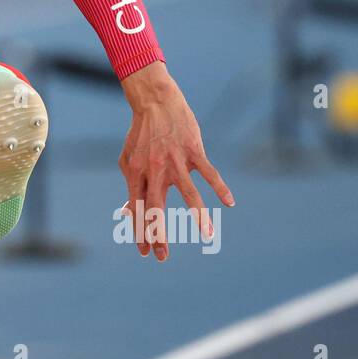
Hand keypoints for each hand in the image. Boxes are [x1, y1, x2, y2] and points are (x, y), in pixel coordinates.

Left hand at [117, 62, 233, 261]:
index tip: (144, 252)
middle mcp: (154, 169)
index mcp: (136, 173)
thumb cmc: (141, 135)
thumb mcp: (128, 161)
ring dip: (198, 216)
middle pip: (156, 207)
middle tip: (162, 257)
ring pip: (188, 193)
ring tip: (207, 236)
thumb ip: (132, 187)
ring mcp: (175, 160)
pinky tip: (229, 203)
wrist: (154, 102)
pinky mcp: (193, 150)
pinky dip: (220, 187)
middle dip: (158, 234)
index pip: (138, 208)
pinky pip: (209, 172)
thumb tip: (128, 212)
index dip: (140, 231)